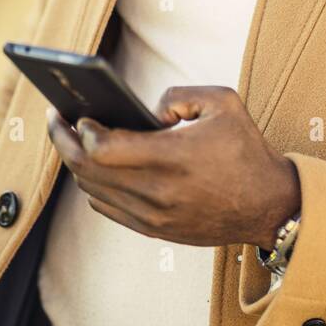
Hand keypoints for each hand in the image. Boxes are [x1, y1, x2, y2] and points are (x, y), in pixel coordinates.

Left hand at [45, 86, 300, 250]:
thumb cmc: (246, 149)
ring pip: (94, 192)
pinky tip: (93, 168)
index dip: (83, 131)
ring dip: (77, 166)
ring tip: (71, 142)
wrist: (269, 205)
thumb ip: (177, 94)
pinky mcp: (155, 231)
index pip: (104, 149)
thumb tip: (145, 111)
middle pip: (88, 171)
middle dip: (65, 142)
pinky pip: (108, 210)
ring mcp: (155, 216)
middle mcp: (159, 192)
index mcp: (174, 157)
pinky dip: (94, 188)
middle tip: (56, 121)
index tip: (77, 114)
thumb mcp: (222, 102)